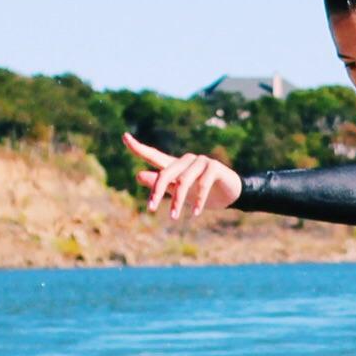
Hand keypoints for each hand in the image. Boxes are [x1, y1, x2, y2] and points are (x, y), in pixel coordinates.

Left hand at [123, 133, 242, 218]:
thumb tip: (137, 174)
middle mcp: (186, 160)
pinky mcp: (214, 167)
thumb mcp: (178, 191)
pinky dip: (197, 200)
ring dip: (177, 201)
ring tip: (173, 218)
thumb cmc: (201, 194)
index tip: (124, 137)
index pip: (153, 155)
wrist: (230, 196)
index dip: (139, 147)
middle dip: (157, 191)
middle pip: (166, 172)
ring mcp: (201, 162)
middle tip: (149, 209)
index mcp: (175, 165)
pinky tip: (194, 213)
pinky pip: (202, 184)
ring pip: (183, 181)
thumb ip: (159, 184)